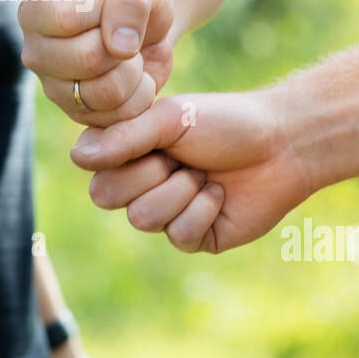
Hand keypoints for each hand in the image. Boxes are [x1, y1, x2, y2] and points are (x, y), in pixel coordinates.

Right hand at [19, 0, 174, 126]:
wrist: (145, 26)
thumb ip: (129, 1)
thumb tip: (120, 47)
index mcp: (35, 9)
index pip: (66, 19)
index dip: (103, 11)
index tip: (110, 1)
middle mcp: (35, 52)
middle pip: (87, 58)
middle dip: (124, 45)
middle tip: (125, 33)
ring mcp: (53, 88)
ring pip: (105, 91)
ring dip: (134, 71)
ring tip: (131, 54)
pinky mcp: (78, 114)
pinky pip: (118, 115)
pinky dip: (140, 94)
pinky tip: (135, 75)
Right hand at [70, 91, 312, 253]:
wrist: (282, 144)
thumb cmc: (226, 122)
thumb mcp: (172, 119)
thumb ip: (125, 137)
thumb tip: (76, 157)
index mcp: (128, 150)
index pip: (91, 164)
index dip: (120, 153)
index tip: (155, 136)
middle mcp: (140, 182)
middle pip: (106, 196)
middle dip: (149, 174)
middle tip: (180, 158)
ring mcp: (165, 212)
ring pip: (142, 218)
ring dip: (179, 191)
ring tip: (203, 175)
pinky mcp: (193, 238)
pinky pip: (178, 235)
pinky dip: (202, 210)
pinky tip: (218, 194)